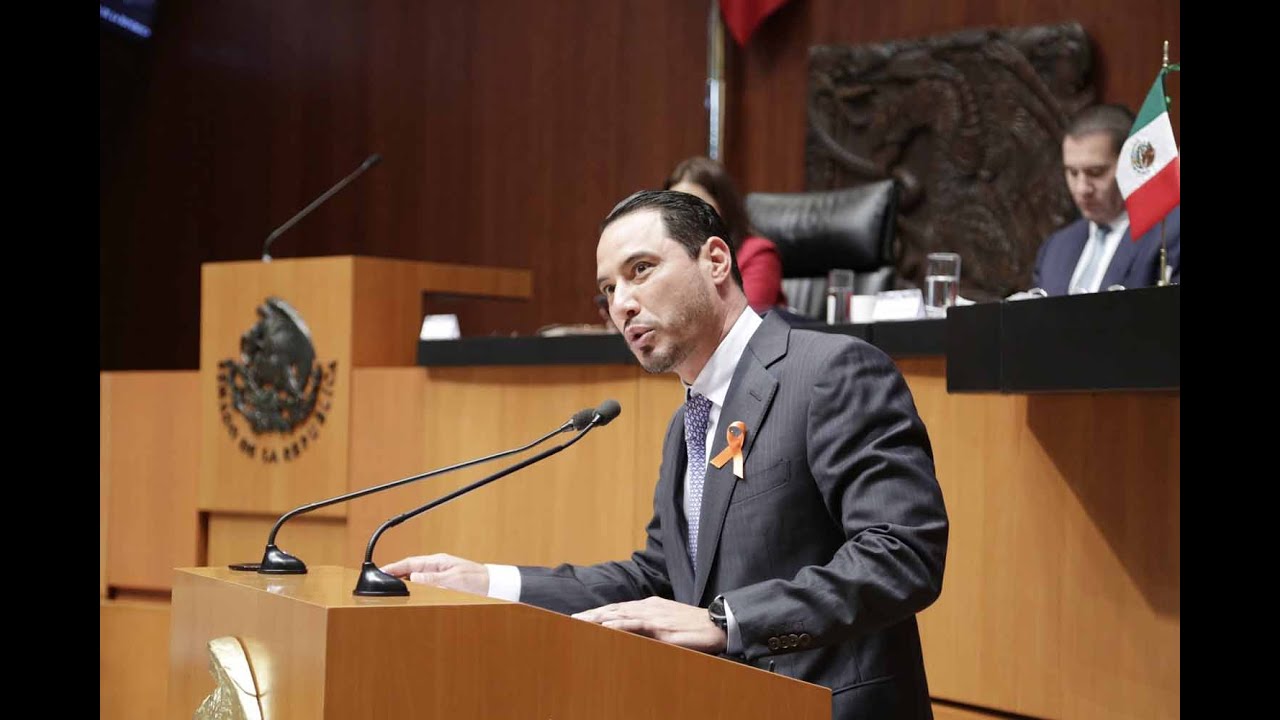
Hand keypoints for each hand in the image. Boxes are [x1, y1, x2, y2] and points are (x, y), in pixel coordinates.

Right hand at [380, 553, 489, 595]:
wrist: (492, 584)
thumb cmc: (476, 579)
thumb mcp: (455, 579)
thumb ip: (434, 579)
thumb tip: (414, 576)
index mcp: (438, 561)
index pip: (411, 562)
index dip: (394, 567)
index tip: (381, 571)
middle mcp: (436, 567)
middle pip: (410, 570)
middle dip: (395, 575)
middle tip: (380, 581)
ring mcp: (439, 575)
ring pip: (415, 578)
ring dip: (404, 582)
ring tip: (390, 589)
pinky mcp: (442, 584)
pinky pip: (424, 585)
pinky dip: (414, 588)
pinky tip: (409, 593)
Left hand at [572, 596, 726, 653]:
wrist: (719, 624)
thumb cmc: (697, 625)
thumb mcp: (671, 622)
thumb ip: (654, 626)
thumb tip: (638, 634)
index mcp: (650, 606)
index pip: (618, 609)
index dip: (599, 612)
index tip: (580, 617)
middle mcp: (648, 607)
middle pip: (613, 610)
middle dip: (591, 615)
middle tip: (569, 620)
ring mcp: (654, 616)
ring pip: (619, 615)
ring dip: (597, 619)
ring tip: (579, 622)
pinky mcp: (661, 628)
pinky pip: (635, 625)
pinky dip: (617, 626)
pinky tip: (604, 627)